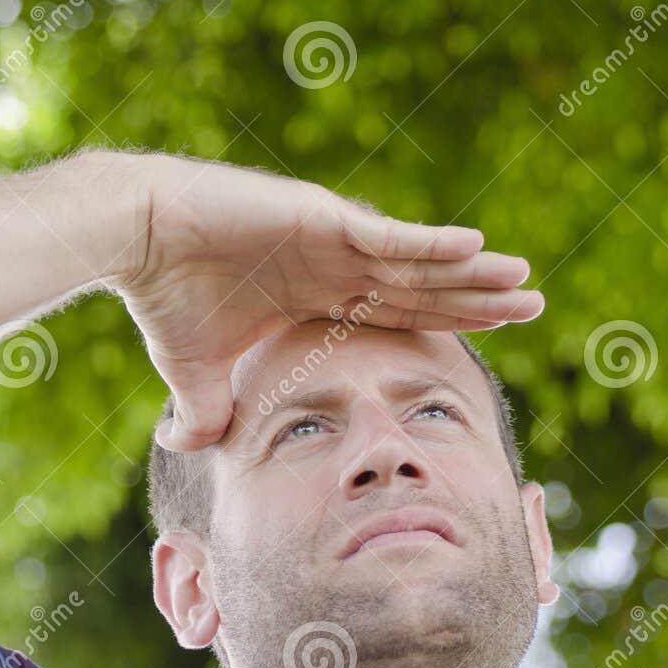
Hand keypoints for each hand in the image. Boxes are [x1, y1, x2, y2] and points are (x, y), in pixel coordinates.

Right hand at [112, 154, 542, 450]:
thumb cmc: (163, 294)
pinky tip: (476, 249)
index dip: (447, 322)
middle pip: (423, 286)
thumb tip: (185, 448)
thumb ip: (206, 409)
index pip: (398, 312)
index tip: (494, 333)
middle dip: (477, 298)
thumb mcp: (195, 370)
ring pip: (417, 261)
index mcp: (319, 294)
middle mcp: (335, 263)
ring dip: (471, 272)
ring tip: (522, 279)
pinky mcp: (321, 219)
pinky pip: (387, 237)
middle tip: (533, 305)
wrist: (134, 238)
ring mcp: (333, 237)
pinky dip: (431, 245)